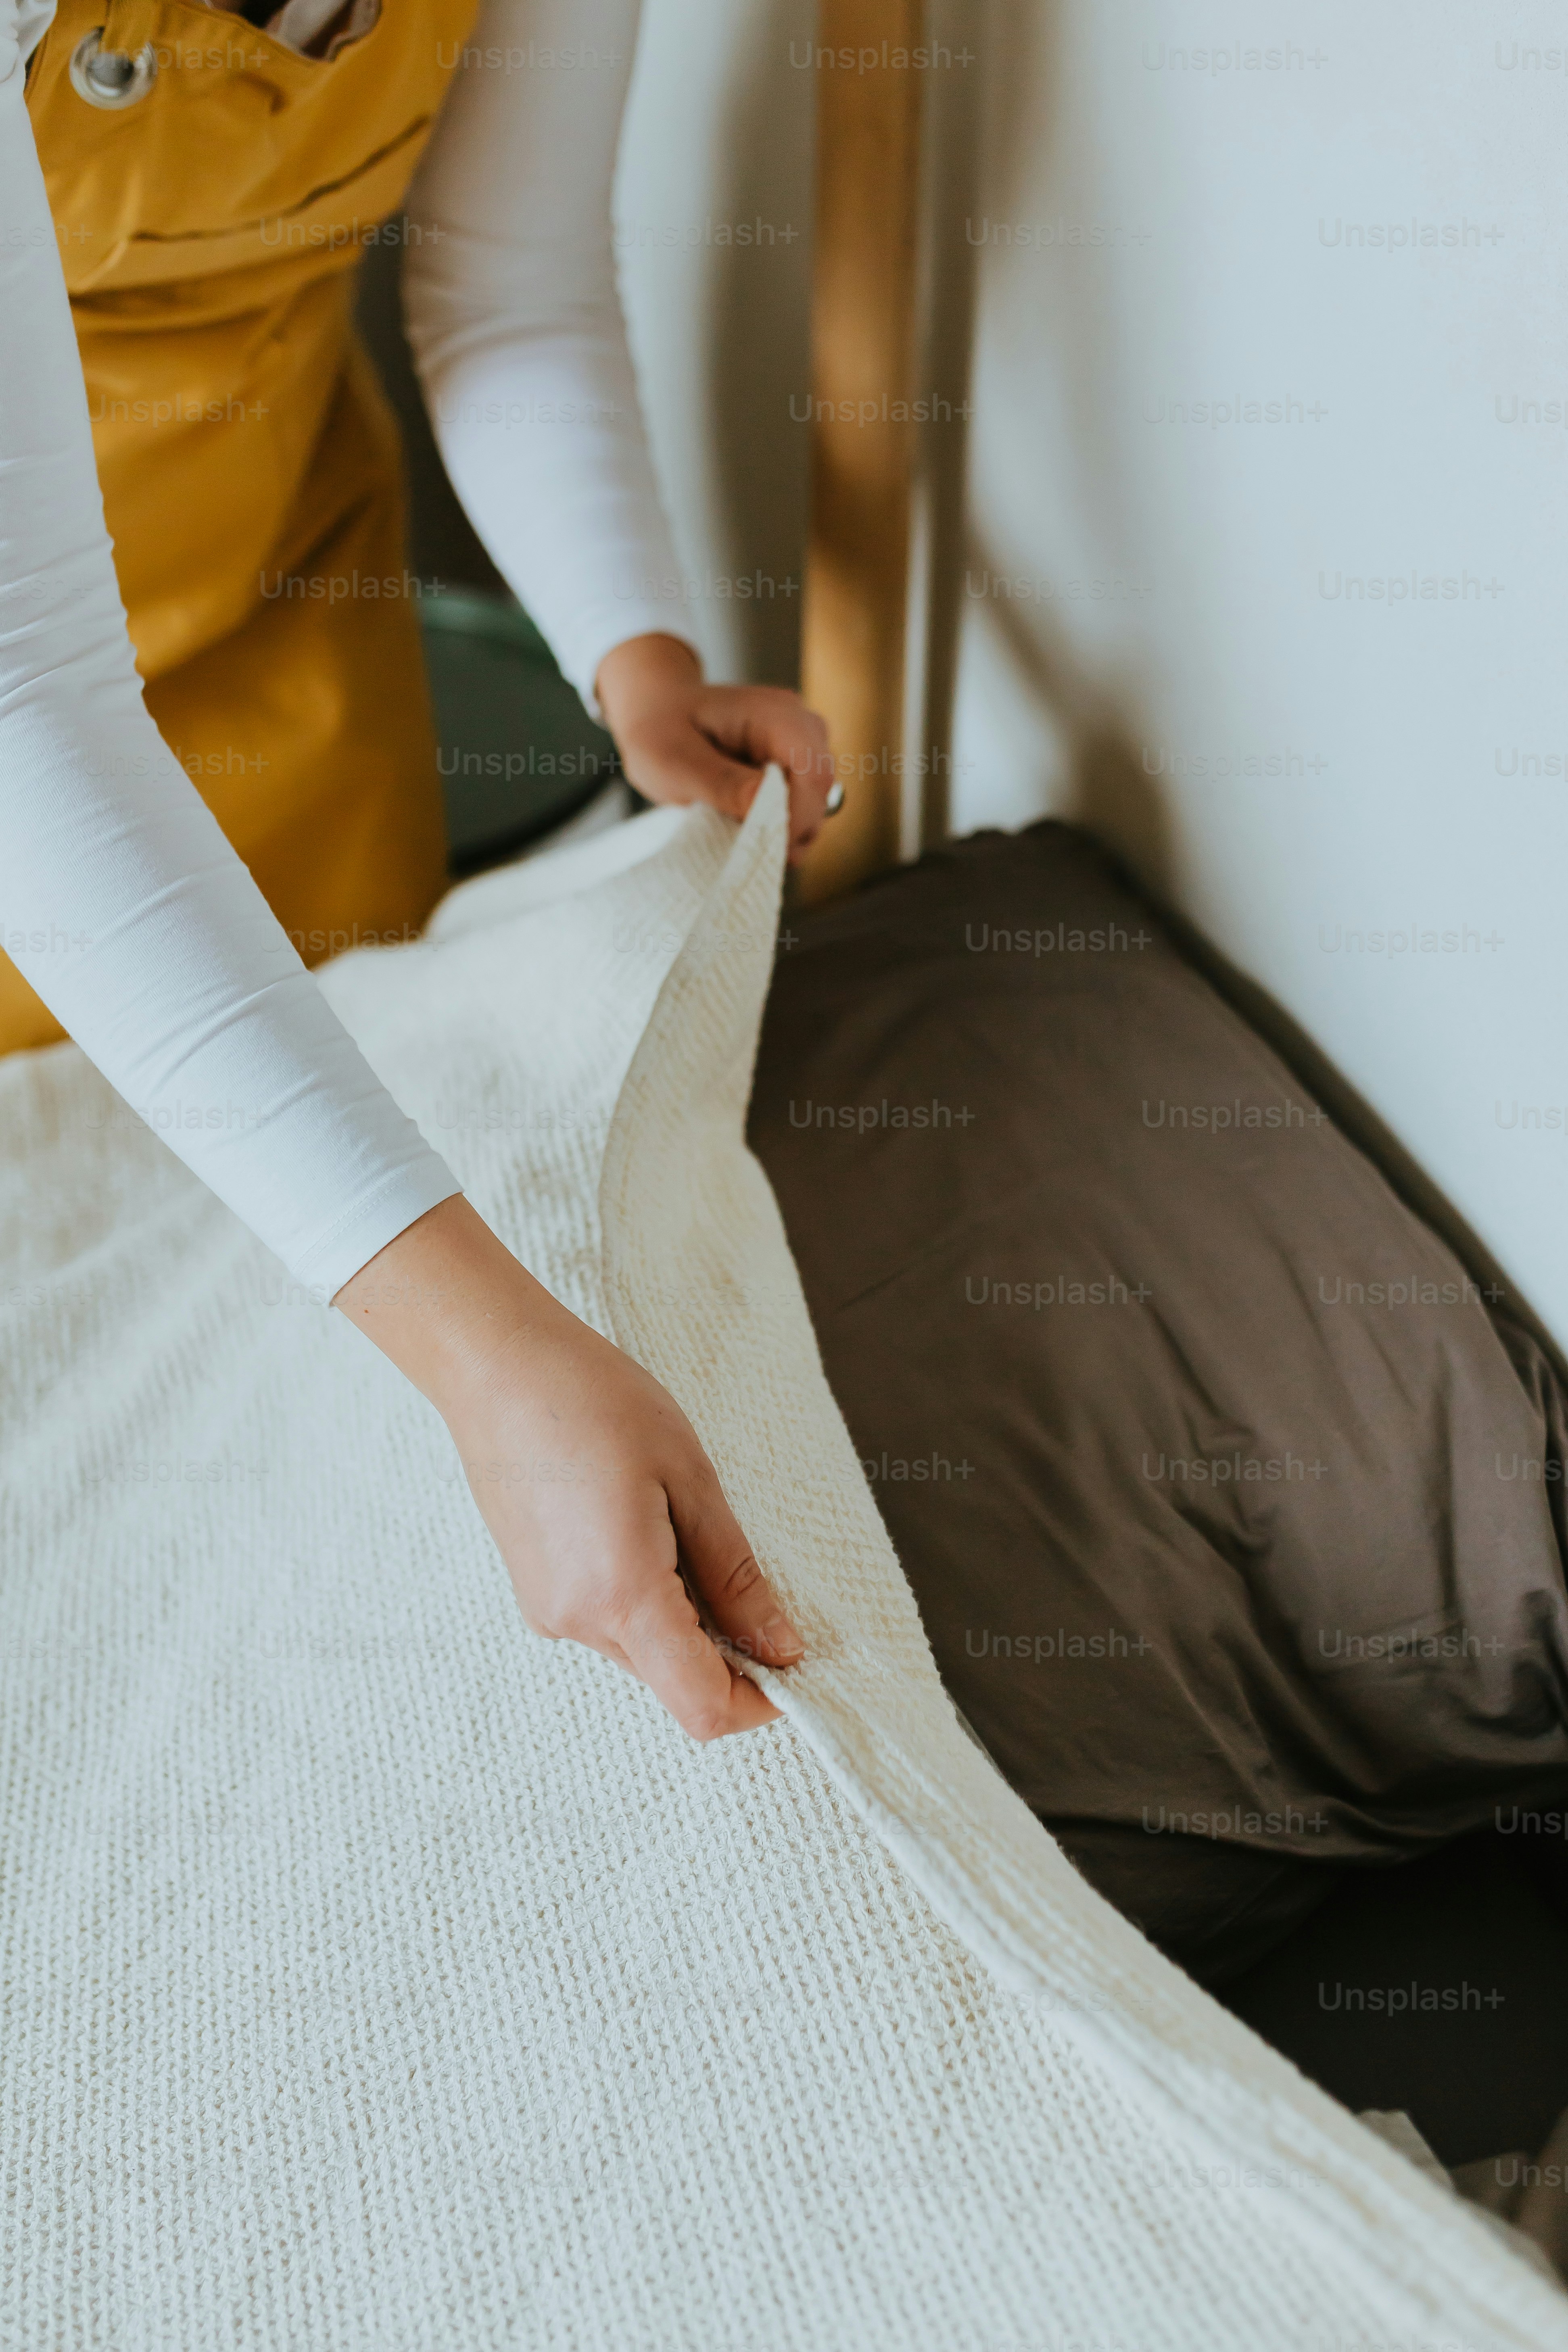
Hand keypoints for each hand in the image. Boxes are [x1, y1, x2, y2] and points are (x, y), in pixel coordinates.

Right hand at [336, 1196, 803, 1738]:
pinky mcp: (537, 1593)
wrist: (497, 1367)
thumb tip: (782, 1648)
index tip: (792, 1664)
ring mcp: (549, 1612)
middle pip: (676, 1681)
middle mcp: (579, 1621)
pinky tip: (644, 1525)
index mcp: (624, 1595)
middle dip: (728, 1651)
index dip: (758, 1703)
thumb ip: (735, 1576)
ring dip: (685, 1617)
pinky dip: (646, 1598)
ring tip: (682, 1524)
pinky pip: (609, 1622)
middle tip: (750, 1575)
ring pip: (644, 1652)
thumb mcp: (690, 1478)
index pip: (702, 1706)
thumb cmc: (595, 1402)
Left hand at [596, 632, 834, 864]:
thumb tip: (765, 806)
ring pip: (818, 798)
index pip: (812, 769)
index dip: (797, 815)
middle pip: (821, 786)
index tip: (763, 845)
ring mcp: (799, 741)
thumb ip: (721, 784)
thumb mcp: (675, 762)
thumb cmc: (660, 732)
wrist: (656, 712)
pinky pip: (805, 800)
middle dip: (794, 826)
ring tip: (747, 838)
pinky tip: (753, 827)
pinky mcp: (794, 762)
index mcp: (771, 713)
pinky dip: (785, 822)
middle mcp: (796, 722)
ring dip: (790, 828)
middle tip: (752, 851)